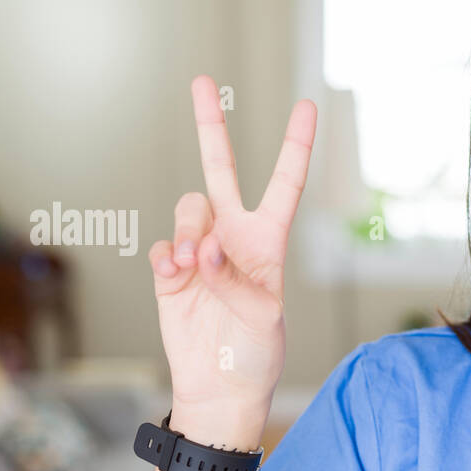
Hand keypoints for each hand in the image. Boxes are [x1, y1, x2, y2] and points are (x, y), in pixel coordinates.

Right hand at [148, 76, 316, 417]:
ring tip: (199, 267)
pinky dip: (169, 259)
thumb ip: (234, 277)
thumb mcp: (263, 317)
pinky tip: (178, 280)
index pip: (284, 184)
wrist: (217, 389)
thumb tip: (204, 247)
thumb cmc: (255, 354)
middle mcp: (233, 237)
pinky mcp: (170, 270)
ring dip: (192, 231)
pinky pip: (163, 246)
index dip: (295, 145)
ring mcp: (198, 251)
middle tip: (201, 81)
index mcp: (268, 243)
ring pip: (188, 209)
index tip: (307, 105)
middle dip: (209, 126)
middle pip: (219, 170)